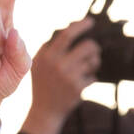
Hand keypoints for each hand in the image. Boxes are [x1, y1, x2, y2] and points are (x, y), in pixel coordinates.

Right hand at [19, 18, 99, 133]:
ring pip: (93, 61)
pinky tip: (82, 83)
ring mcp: (68, 77)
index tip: (90, 22)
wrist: (45, 111)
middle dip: (94, 47)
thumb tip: (71, 25)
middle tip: (94, 50)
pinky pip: (93, 77)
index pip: (67, 35)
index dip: (81, 25)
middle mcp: (57, 65)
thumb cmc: (44, 84)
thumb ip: (50, 46)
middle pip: (87, 46)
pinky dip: (91, 78)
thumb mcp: (39, 63)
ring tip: (89, 67)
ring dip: (94, 62)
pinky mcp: (77, 88)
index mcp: (47, 56)